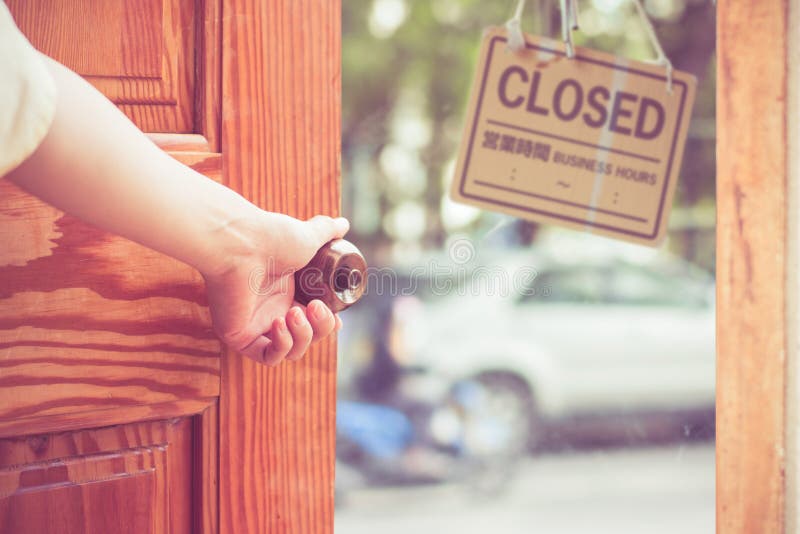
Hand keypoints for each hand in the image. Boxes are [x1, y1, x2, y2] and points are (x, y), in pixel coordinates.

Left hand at [202, 213, 349, 364]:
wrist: (241, 243)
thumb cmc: (270, 238)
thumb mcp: (308, 236)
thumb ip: (326, 231)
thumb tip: (344, 223)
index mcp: (286, 291)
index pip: (313, 320)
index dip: (329, 323)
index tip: (338, 320)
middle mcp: (271, 309)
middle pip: (307, 337)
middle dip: (320, 328)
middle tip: (314, 308)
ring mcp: (255, 325)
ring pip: (291, 351)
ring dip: (302, 336)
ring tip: (294, 314)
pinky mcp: (240, 336)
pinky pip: (267, 357)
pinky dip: (281, 346)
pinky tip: (279, 324)